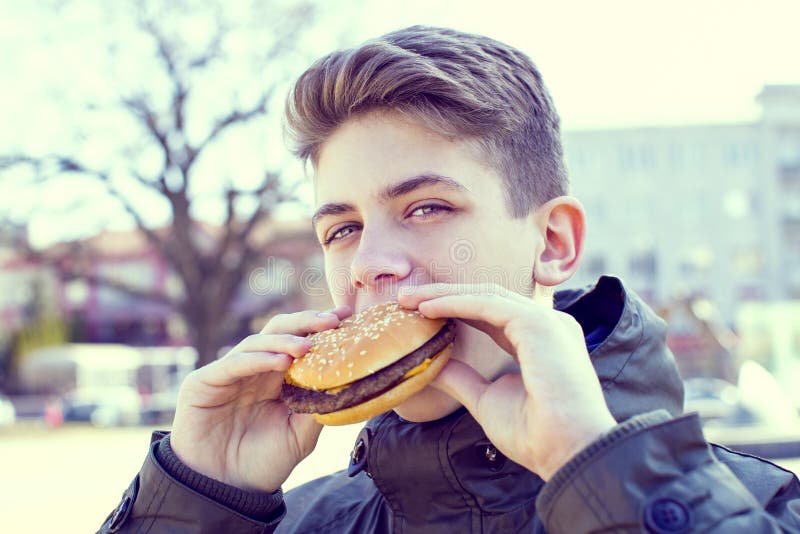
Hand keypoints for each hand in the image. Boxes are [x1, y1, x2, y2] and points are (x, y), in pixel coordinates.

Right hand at [169, 305, 351, 491]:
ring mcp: (228, 373)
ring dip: (284, 341)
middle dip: (306, 323)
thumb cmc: (261, 463)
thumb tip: (347, 382)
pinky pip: (234, 363)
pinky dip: (258, 359)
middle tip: (332, 320)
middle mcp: (253, 369)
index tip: (346, 316)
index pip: (298, 342)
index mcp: (276, 378)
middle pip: (279, 332)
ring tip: (307, 346)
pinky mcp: (204, 382)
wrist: (224, 491)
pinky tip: (281, 361)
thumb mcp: (300, 435)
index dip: (320, 328)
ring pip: (257, 342)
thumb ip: (318, 407)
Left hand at [398, 284, 615, 480]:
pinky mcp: (537, 324)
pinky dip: (455, 303)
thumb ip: (462, 379)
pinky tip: (428, 308)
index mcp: (540, 342)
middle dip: (444, 296)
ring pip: (486, 296)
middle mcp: (546, 326)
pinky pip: (488, 305)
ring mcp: (546, 321)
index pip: (491, 316)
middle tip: (405, 299)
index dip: (455, 311)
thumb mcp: (487, 400)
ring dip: (444, 295)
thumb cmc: (536, 435)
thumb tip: (433, 365)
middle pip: (487, 300)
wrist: (568, 452)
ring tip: (408, 299)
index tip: (419, 315)